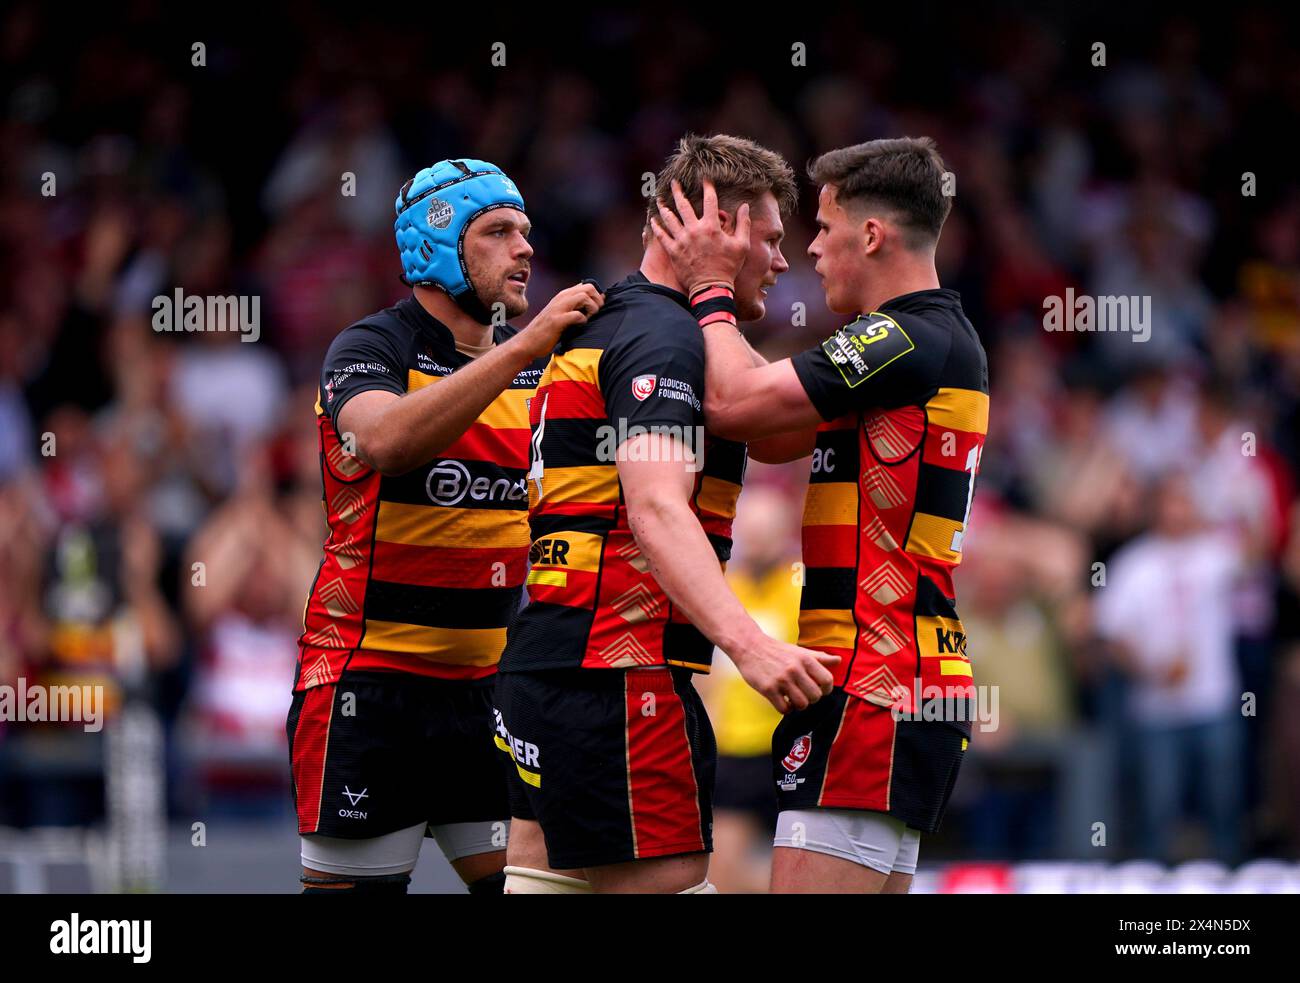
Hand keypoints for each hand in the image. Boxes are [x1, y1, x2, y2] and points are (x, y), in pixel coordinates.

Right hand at [516, 282, 604, 358]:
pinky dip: (583, 320)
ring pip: (583, 297)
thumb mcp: (561, 313)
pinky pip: (577, 315)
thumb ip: (575, 306)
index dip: (597, 296)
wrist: (528, 342)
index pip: (586, 285)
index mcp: (563, 296)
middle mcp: (561, 298)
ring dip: (592, 308)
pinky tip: (580, 326)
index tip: (598, 308)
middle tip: (596, 313)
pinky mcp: (557, 321)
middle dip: (598, 300)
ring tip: (589, 319)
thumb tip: (598, 302)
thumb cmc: (547, 330)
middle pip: (588, 288)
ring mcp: (558, 308)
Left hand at [649, 179, 750, 296]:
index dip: (708, 186)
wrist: (712, 288)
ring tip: (660, 199)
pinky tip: (653, 221)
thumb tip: (745, 206)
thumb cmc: (728, 267)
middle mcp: (694, 230)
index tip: (705, 178)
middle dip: (678, 191)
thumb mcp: (741, 245)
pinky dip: (657, 227)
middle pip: (683, 205)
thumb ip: (743, 224)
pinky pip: (662, 236)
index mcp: (711, 226)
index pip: (709, 200)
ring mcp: (682, 240)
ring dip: (664, 207)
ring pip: (670, 218)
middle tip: (673, 182)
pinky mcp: (673, 251)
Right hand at [729, 633, 839, 712]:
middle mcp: (795, 669)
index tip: (819, 689)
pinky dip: (785, 709)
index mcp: (805, 659)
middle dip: (811, 699)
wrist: (750, 647)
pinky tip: (782, 701)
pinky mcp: (768, 689)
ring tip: (793, 699)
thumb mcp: (800, 651)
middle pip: (815, 696)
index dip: (826, 689)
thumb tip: (839, 660)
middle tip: (804, 695)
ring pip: (801, 704)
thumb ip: (820, 658)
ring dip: (798, 705)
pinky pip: (783, 708)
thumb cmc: (777, 651)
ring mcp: (781, 680)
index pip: (827, 681)